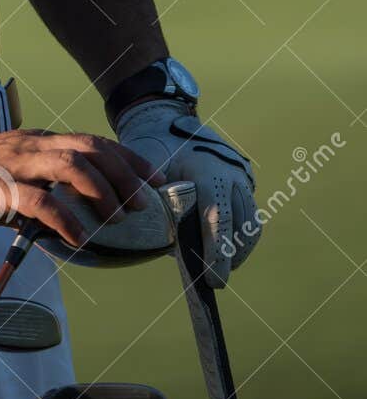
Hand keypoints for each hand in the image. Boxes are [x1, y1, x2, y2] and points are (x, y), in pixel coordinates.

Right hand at [0, 128, 165, 242]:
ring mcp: (13, 164)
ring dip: (100, 191)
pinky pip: (37, 199)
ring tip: (113, 218)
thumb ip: (48, 181)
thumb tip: (86, 207)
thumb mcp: (18, 172)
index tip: (156, 180)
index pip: (94, 142)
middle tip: (140, 205)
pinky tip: (76, 237)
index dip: (129, 159)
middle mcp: (31, 146)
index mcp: (39, 142)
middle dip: (123, 175)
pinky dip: (64, 217)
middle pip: (90, 149)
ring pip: (69, 165)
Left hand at [115, 99, 257, 286]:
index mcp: (207, 172)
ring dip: (239, 246)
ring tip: (222, 266)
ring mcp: (240, 174)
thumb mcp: (147, 172)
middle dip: (230, 256)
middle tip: (216, 280)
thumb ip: (154, 204)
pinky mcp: (243, 176)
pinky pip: (249, 210)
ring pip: (250, 220)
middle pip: (241, 226)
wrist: (164, 117)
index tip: (214, 280)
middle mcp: (230, 173)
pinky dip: (242, 231)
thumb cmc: (152, 147)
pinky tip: (227, 246)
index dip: (217, 253)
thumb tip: (161, 244)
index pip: (218, 221)